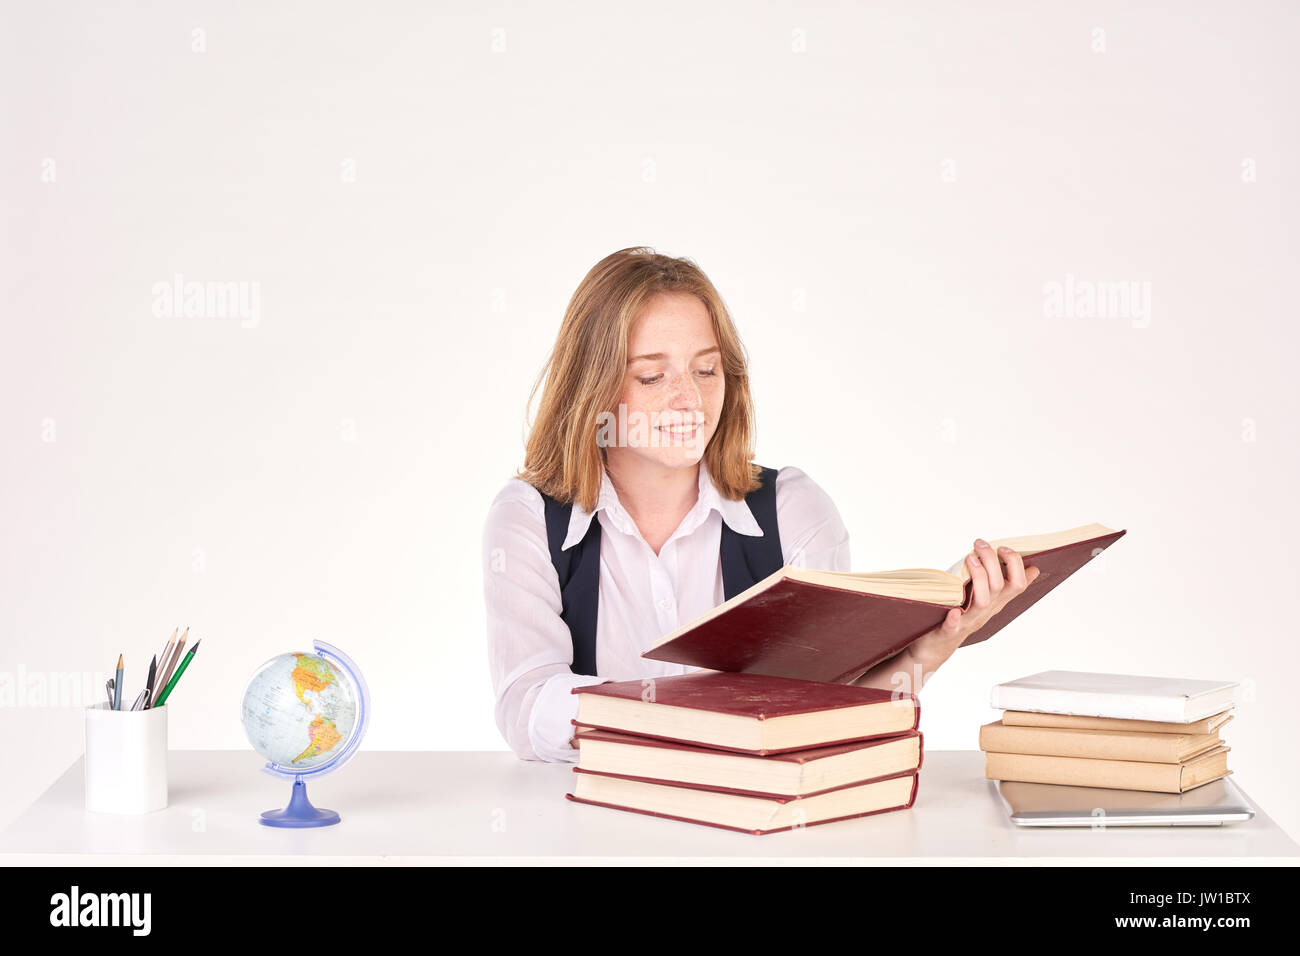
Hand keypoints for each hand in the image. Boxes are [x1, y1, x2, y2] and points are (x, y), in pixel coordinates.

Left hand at [912, 538, 1040, 674]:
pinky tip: (953, 612)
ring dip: (978, 578)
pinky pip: (953, 626)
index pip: (1017, 584)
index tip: (1003, 547)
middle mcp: (986, 611)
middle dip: (993, 561)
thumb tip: (1034, 569)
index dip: (1015, 564)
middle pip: (999, 587)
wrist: (939, 645)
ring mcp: (968, 621)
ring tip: (970, 559)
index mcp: (996, 601)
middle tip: (980, 544)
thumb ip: (1006, 583)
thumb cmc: (963, 614)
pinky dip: (954, 619)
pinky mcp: (948, 631)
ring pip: (982, 602)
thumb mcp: (988, 598)